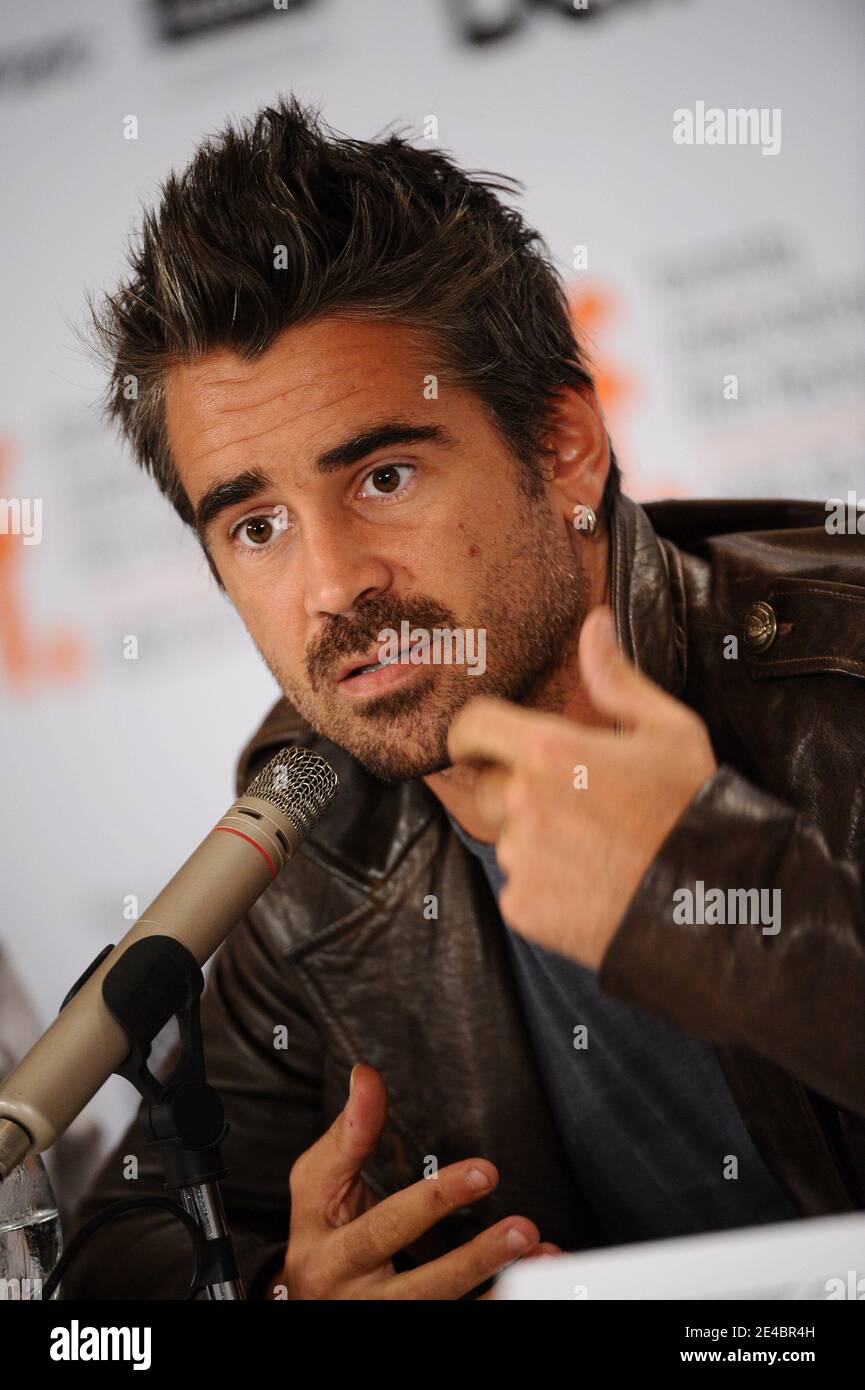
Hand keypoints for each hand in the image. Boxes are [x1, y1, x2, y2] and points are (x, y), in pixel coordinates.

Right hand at [265, 1063, 560, 1298]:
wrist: (306, 1303)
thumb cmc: (320, 1232)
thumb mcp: (316, 1185)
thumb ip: (347, 1135)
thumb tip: (366, 1076)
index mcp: (329, 1254)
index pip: (385, 1226)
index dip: (435, 1202)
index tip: (487, 1172)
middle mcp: (356, 1299)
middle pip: (419, 1288)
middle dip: (473, 1259)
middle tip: (523, 1227)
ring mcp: (383, 1321)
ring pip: (441, 1311)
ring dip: (495, 1287)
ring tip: (537, 1254)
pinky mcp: (409, 1328)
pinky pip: (460, 1321)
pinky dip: (499, 1300)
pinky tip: (534, 1278)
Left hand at [446, 605, 716, 970]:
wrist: (712, 900)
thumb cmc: (692, 806)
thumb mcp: (668, 730)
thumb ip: (616, 678)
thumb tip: (594, 623)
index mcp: (549, 751)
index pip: (472, 726)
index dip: (473, 732)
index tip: (481, 742)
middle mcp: (523, 802)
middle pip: (493, 787)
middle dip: (523, 791)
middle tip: (580, 806)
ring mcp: (520, 859)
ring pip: (509, 839)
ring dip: (537, 840)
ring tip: (596, 848)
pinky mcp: (522, 908)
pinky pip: (519, 887)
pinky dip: (546, 886)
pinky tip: (592, 883)